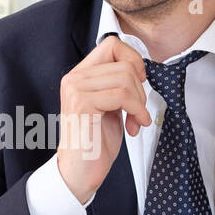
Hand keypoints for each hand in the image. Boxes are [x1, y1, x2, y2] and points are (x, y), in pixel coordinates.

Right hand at [56, 35, 151, 203]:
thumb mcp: (110, 104)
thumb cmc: (95, 141)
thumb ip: (117, 83)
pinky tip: (135, 125)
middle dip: (140, 88)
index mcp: (80, 75)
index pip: (112, 44)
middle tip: (138, 110)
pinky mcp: (82, 104)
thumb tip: (139, 67)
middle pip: (123, 63)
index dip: (133, 59)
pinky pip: (122, 95)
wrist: (80, 171)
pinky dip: (137, 110)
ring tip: (136, 119)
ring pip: (126, 78)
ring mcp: (76, 90)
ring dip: (140, 102)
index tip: (140, 81)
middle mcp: (74, 78)